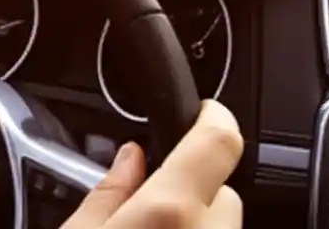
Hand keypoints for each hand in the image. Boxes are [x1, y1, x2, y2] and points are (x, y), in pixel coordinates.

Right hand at [63, 100, 243, 227]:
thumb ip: (107, 195)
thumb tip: (129, 160)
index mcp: (168, 213)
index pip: (219, 141)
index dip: (215, 118)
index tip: (202, 112)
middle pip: (222, 194)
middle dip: (191, 194)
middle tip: (148, 215)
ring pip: (222, 227)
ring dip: (196, 226)